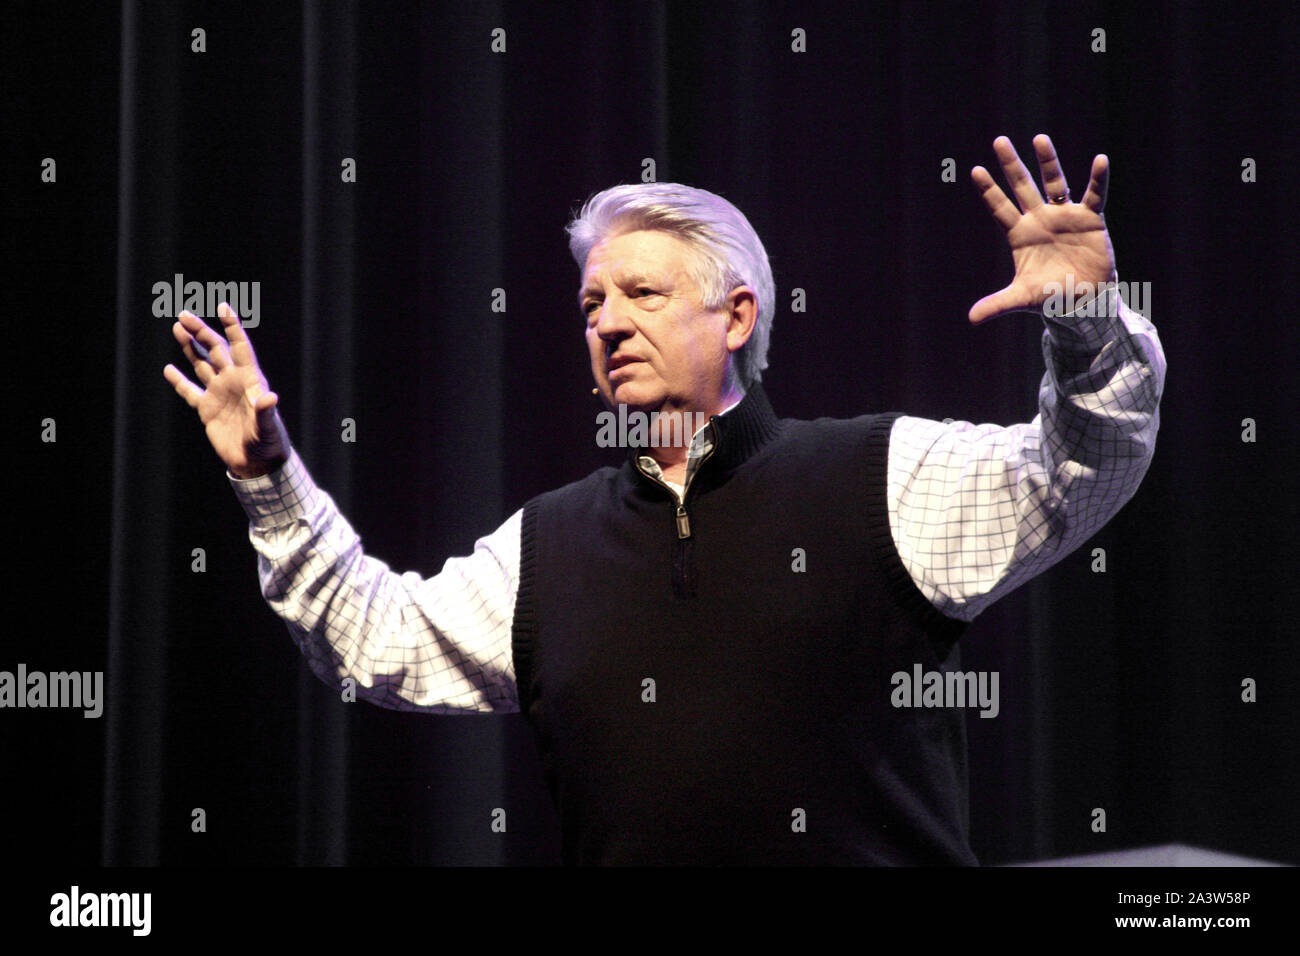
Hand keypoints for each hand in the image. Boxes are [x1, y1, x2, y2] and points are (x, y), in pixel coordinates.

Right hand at [163, 302, 287, 478]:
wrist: (257, 463)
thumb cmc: (269, 443)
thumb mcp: (268, 427)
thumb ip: (266, 412)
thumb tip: (269, 398)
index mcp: (249, 380)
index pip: (240, 347)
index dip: (231, 326)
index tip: (222, 306)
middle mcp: (233, 382)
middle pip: (215, 350)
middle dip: (201, 331)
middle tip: (183, 315)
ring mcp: (219, 394)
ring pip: (202, 364)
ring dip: (190, 347)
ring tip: (177, 327)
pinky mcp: (207, 410)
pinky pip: (190, 392)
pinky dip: (180, 381)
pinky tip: (169, 369)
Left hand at [969, 133, 1115, 323]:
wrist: (1084, 301)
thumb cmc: (1050, 297)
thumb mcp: (1022, 298)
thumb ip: (997, 304)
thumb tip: (971, 319)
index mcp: (1020, 235)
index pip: (1000, 208)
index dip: (989, 190)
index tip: (975, 170)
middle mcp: (1040, 220)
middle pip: (1022, 186)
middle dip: (1011, 165)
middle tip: (998, 141)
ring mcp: (1064, 216)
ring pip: (1055, 183)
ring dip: (1048, 161)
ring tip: (1039, 138)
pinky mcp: (1090, 219)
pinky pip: (1095, 195)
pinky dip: (1097, 179)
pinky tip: (1100, 160)